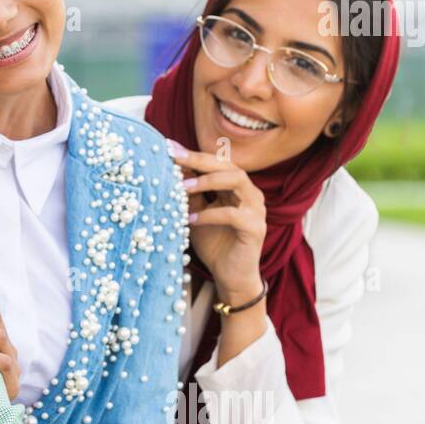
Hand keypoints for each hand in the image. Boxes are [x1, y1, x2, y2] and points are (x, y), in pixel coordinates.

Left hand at [169, 142, 265, 304]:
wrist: (230, 276)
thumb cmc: (214, 243)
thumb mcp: (195, 213)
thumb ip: (189, 194)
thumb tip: (170, 168)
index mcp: (236, 187)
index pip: (217, 163)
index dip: (193, 155)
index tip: (168, 148)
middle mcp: (250, 193)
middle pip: (228, 165)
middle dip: (199, 160)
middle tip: (174, 157)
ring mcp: (257, 209)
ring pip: (237, 181)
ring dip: (207, 181)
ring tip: (183, 187)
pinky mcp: (256, 228)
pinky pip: (234, 214)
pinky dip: (210, 214)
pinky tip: (191, 220)